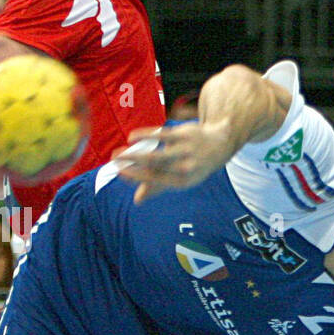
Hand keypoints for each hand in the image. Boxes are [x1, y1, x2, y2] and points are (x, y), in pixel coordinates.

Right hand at [112, 119, 238, 203]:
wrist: (219, 144)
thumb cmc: (194, 165)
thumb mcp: (179, 179)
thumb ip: (157, 187)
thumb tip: (137, 200)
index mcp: (184, 181)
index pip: (156, 180)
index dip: (137, 177)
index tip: (120, 172)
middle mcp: (186, 167)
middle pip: (155, 167)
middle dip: (132, 165)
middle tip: (113, 162)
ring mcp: (185, 150)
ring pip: (156, 153)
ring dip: (135, 153)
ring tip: (119, 152)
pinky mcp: (184, 134)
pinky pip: (161, 134)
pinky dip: (144, 136)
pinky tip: (131, 137)